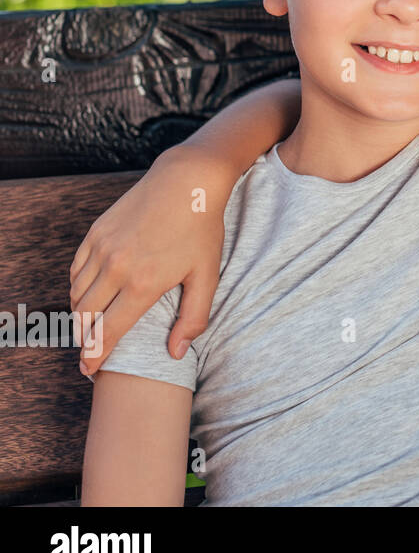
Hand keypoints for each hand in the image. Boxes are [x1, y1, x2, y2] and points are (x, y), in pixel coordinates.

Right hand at [70, 144, 225, 372]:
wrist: (186, 182)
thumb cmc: (202, 230)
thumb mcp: (207, 276)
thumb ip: (193, 318)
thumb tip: (176, 353)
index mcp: (143, 284)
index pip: (108, 331)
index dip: (95, 355)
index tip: (89, 370)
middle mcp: (116, 268)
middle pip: (86, 317)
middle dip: (84, 339)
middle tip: (89, 352)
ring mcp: (102, 249)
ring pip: (78, 295)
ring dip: (81, 315)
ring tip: (91, 327)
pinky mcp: (95, 233)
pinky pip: (76, 271)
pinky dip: (79, 288)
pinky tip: (90, 296)